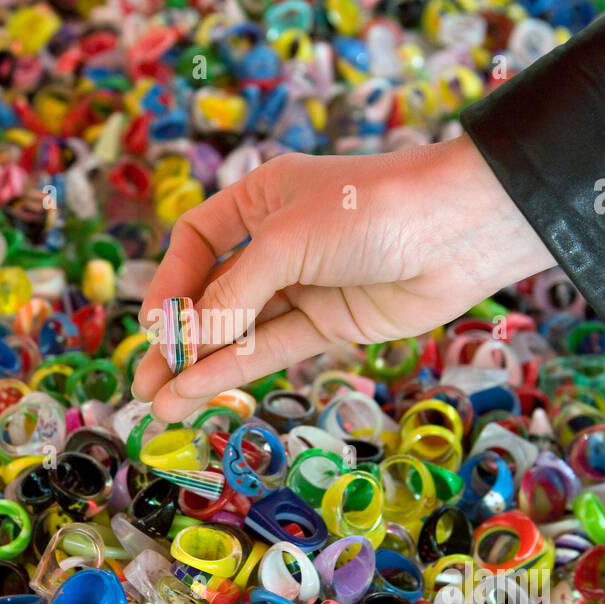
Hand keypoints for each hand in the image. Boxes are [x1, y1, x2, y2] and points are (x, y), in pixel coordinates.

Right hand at [132, 134, 552, 421]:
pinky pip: (271, 348)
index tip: (155, 327)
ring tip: (159, 405)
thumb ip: (233, 295)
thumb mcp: (287, 241)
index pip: (196, 244)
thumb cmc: (370, 208)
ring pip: (239, 330)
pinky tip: (198, 391)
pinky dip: (235, 370)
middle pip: (213, 294)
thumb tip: (184, 344)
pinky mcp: (331, 323)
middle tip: (142, 382)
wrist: (462, 229)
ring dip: (200, 366)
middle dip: (177, 339)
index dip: (170, 285)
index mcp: (261, 199)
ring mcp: (304, 285)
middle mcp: (277, 242)